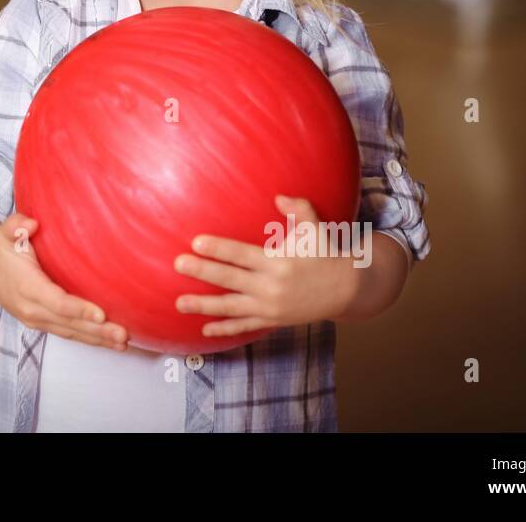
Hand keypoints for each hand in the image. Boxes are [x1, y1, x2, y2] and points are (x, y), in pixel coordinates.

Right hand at [0, 212, 128, 350]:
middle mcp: (32, 309)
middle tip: (123, 335)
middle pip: (68, 324)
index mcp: (27, 287)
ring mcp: (37, 320)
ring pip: (71, 334)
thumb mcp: (5, 233)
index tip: (101, 313)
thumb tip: (31, 223)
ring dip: (98, 340)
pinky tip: (112, 343)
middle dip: (97, 331)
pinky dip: (91, 340)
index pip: (56, 302)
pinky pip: (70, 334)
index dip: (78, 309)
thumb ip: (16, 226)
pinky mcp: (44, 325)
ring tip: (124, 343)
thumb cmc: (3, 249)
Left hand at [173, 195, 358, 336]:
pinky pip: (245, 326)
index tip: (196, 242)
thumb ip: (299, 209)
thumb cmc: (326, 253)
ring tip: (179, 303)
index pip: (241, 254)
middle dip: (202, 272)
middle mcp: (270, 286)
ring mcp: (270, 307)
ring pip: (231, 307)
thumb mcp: (316, 229)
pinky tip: (205, 328)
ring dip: (204, 305)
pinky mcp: (272, 320)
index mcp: (277, 262)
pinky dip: (225, 329)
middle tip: (178, 265)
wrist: (347, 290)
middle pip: (229, 279)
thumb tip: (279, 196)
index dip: (218, 248)